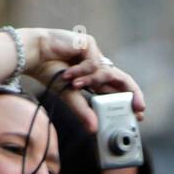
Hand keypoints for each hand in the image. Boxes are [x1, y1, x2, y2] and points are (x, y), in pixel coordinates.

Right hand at [24, 28, 146, 131]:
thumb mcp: (69, 96)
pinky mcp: (89, 44)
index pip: (117, 90)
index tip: (139, 113)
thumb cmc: (49, 72)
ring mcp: (95, 54)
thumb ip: (83, 111)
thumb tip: (94, 129)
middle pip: (122, 79)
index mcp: (95, 79)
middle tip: (139, 107)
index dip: (129, 100)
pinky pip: (93, 63)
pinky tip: (69, 71)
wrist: (34, 54)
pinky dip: (82, 70)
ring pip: (106, 73)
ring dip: (90, 81)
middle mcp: (98, 67)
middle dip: (132, 93)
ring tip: (74, 84)